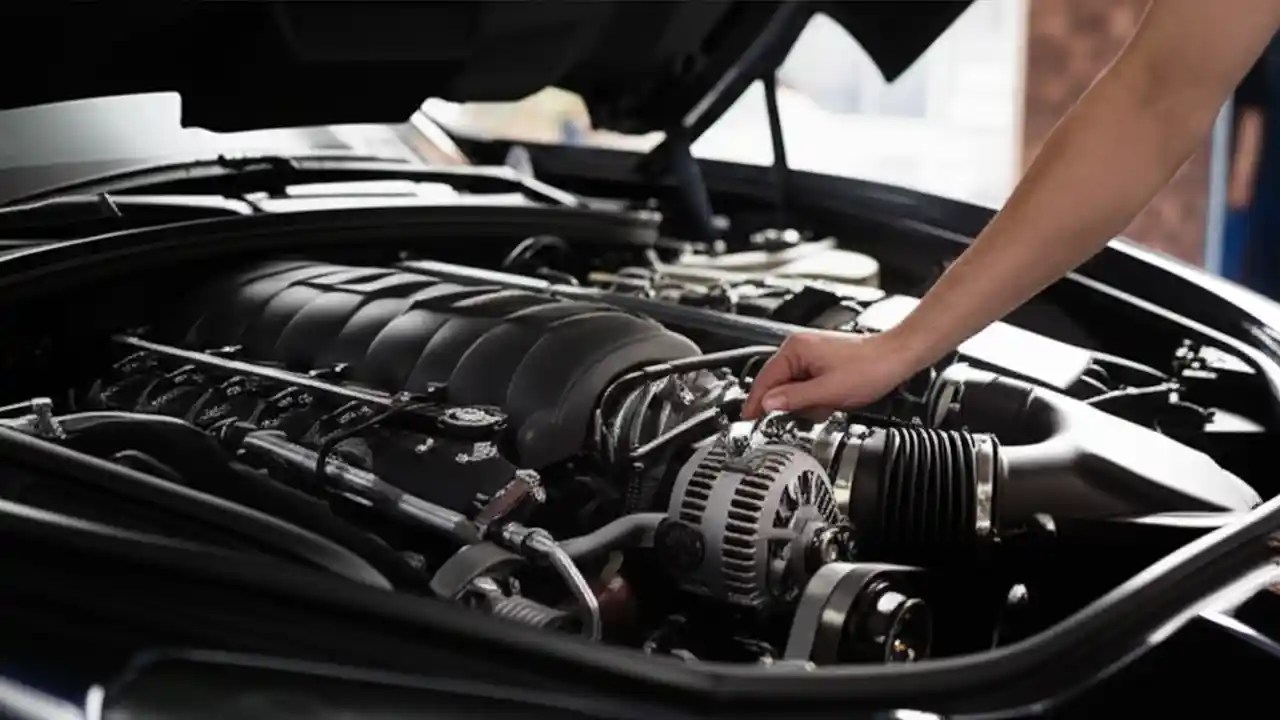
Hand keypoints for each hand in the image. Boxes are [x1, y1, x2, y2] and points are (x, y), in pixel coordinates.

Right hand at [741, 330, 920, 419]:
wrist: (896, 358)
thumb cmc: (870, 368)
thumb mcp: (828, 391)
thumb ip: (794, 399)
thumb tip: (767, 405)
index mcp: (795, 350)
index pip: (764, 380)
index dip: (756, 403)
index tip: (748, 419)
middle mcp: (798, 347)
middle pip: (778, 384)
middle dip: (793, 403)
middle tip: (811, 412)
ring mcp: (809, 353)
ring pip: (793, 387)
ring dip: (808, 402)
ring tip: (829, 402)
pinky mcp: (820, 361)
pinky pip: (806, 385)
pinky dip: (816, 397)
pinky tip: (831, 399)